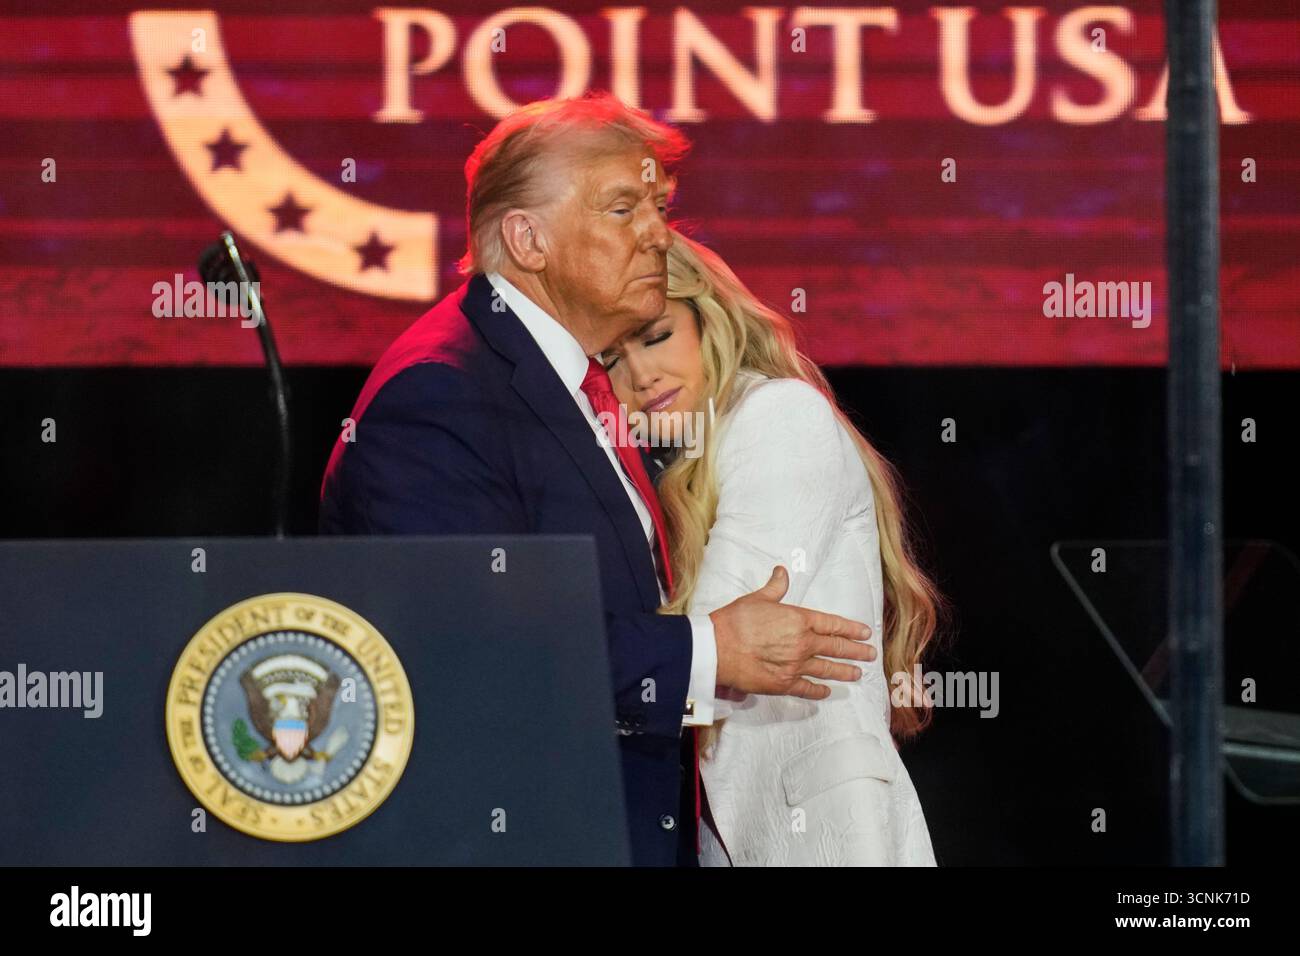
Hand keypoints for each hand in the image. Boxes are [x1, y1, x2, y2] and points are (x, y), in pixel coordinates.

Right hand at [708, 566, 875, 699]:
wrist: (717, 649)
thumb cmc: (735, 621)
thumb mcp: (757, 598)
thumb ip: (775, 587)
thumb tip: (782, 572)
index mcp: (799, 620)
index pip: (832, 624)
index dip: (851, 629)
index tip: (865, 633)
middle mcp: (802, 644)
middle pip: (836, 648)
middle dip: (856, 651)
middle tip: (871, 655)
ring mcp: (795, 666)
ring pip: (826, 669)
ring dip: (844, 672)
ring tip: (857, 673)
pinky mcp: (783, 684)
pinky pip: (807, 688)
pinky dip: (819, 691)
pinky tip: (827, 692)